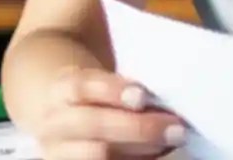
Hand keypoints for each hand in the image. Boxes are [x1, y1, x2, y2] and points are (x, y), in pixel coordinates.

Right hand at [32, 67, 185, 158]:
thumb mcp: (104, 80)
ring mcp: (61, 150)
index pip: (81, 86)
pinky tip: (160, 152)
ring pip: (98, 154)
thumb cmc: (100, 95)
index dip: (112, 90)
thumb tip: (168, 97)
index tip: (143, 96)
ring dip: (142, 149)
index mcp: (63, 89)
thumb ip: (129, 87)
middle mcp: (56, 121)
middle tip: (176, 128)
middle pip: (92, 125)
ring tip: (172, 142)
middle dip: (138, 128)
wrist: (67, 118)